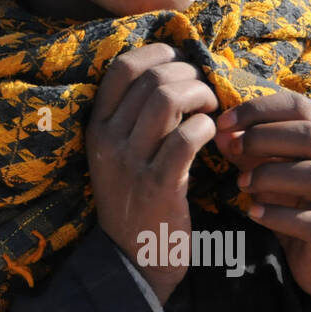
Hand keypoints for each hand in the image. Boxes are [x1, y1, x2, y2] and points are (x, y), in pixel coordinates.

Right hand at [86, 43, 218, 303]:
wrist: (133, 259)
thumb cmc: (135, 198)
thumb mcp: (119, 155)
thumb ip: (136, 117)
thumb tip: (172, 71)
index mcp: (96, 127)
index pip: (120, 69)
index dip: (155, 53)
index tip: (179, 57)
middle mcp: (108, 140)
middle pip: (151, 79)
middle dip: (187, 73)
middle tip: (204, 87)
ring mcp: (130, 162)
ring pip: (168, 100)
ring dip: (200, 95)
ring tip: (211, 107)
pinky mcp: (159, 185)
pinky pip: (188, 137)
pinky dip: (207, 126)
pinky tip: (214, 134)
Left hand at [212, 91, 310, 299]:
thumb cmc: (294, 206)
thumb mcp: (268, 173)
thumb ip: (247, 151)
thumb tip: (219, 131)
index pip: (299, 107)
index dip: (259, 109)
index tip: (224, 122)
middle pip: (310, 135)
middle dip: (263, 137)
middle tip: (232, 150)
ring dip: (269, 175)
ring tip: (241, 183)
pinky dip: (277, 215)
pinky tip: (253, 212)